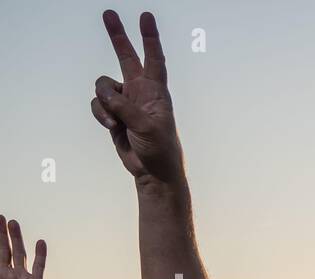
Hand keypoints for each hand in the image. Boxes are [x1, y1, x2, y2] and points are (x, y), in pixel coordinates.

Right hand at [92, 11, 182, 184]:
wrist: (152, 171)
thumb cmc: (159, 149)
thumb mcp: (146, 127)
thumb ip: (125, 108)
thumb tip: (105, 95)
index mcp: (156, 92)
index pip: (154, 59)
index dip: (150, 38)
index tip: (145, 16)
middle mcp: (140, 91)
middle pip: (126, 57)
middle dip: (117, 36)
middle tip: (109, 13)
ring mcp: (125, 101)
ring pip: (103, 86)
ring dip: (105, 104)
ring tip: (116, 122)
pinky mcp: (113, 113)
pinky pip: (98, 104)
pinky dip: (101, 115)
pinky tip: (112, 127)